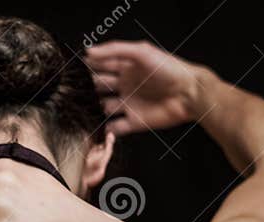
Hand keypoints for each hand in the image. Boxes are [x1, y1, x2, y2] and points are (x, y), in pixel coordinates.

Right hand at [85, 41, 211, 135]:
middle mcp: (127, 85)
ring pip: (104, 107)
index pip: (102, 66)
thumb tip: (89, 51)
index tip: (75, 68)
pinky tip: (97, 125)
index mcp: (128, 68)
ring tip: (83, 108)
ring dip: (94, 108)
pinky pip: (116, 127)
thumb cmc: (170, 69)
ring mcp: (130, 104)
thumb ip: (114, 50)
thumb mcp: (141, 51)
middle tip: (75, 89)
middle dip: (88, 87)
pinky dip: (106, 129)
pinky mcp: (135, 121)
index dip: (89, 66)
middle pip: (100, 86)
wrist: (189, 94)